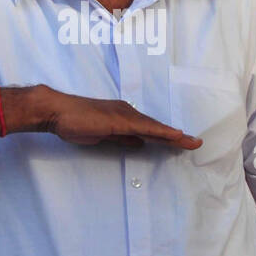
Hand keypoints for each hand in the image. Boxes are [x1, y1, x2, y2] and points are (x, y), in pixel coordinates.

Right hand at [33, 86, 202, 149]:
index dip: (167, 136)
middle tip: (196, 143)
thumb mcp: (104, 134)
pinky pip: (145, 128)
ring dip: (174, 135)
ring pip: (155, 127)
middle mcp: (128, 113)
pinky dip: (161, 132)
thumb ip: (122, 138)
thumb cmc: (77, 122)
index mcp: (125, 117)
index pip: (150, 129)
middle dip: (177, 136)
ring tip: (191, 142)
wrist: (59, 112)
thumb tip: (140, 143)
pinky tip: (174, 136)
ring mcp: (125, 116)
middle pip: (157, 127)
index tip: (182, 143)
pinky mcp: (120, 121)